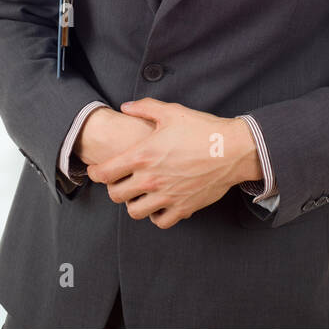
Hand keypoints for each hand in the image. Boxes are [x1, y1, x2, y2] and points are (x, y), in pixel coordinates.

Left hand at [86, 98, 260, 229]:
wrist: (233, 150)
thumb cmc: (203, 129)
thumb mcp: (172, 112)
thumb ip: (144, 108)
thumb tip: (126, 107)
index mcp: (143, 155)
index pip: (105, 173)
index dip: (95, 172)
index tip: (96, 170)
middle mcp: (151, 179)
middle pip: (116, 195)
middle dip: (114, 188)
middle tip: (120, 181)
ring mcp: (166, 196)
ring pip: (134, 212)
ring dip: (133, 203)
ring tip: (139, 194)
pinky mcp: (183, 207)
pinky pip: (160, 221)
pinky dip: (156, 215)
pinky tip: (159, 204)